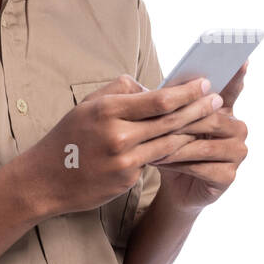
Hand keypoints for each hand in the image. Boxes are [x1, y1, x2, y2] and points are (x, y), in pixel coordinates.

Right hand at [24, 74, 221, 216]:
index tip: (205, 84)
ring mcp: (123, 159)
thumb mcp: (88, 105)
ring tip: (212, 121)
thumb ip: (121, 92)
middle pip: (170, 120)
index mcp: (108, 109)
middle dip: (199, 109)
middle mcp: (117, 134)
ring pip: (169, 142)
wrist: (45, 179)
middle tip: (218, 100)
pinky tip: (191, 144)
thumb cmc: (69, 137)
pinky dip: (176, 152)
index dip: (187, 92)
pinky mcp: (126, 179)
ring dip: (194, 132)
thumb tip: (153, 87)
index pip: (159, 99)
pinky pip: (156, 161)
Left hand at [150, 61, 248, 211]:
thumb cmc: (173, 147)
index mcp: (226, 110)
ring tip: (150, 145)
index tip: (243, 59)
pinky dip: (177, 164)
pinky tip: (159, 161)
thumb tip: (167, 86)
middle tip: (154, 122)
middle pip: (210, 118)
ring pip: (203, 145)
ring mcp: (238, 153)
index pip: (233, 89)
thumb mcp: (173, 122)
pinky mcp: (229, 176)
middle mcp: (238, 128)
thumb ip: (178, 104)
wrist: (174, 186)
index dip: (237, 75)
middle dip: (180, 121)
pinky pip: (201, 166)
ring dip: (174, 145)